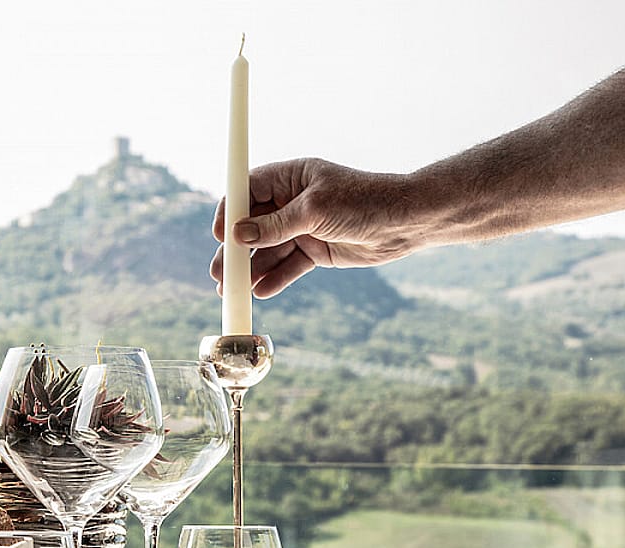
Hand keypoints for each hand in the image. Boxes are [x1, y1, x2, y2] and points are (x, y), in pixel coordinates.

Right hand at [210, 158, 420, 297]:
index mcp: (290, 178)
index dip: (230, 211)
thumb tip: (238, 235)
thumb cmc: (364, 201)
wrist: (405, 222)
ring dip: (250, 270)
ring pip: (267, 250)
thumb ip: (275, 226)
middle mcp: (292, 202)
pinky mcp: (314, 251)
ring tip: (234, 290)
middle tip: (219, 274)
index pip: (247, 190)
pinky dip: (274, 279)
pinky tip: (260, 291)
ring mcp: (302, 227)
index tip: (219, 234)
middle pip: (251, 225)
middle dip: (234, 251)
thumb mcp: (315, 210)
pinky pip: (287, 266)